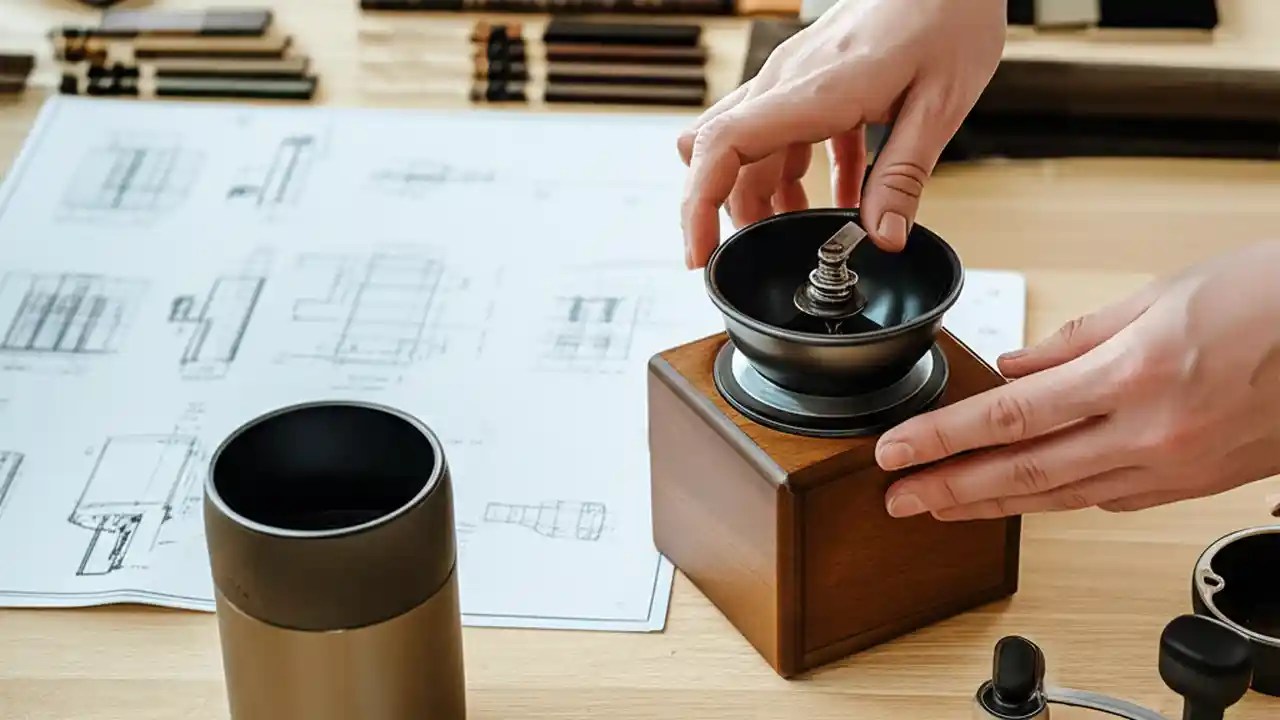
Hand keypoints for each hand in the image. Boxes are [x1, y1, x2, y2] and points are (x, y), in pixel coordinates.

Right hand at [676, 0, 1006, 268]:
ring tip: (806, 232)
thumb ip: (903, 177)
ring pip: (750, 150)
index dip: (699, 205)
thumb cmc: (947, 14)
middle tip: (758, 256)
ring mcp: (794, 79)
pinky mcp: (811, 79)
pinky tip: (840, 199)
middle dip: (732, 213)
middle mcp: (788, 82)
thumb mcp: (940, 105)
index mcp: (813, 91)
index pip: (723, 146)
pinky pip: (783, 136)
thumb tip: (882, 237)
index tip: (700, 253)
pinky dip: (799, 176)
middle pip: (724, 156)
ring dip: (767, 197)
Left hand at [877, 240, 1279, 519]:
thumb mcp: (1162, 295)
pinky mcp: (1195, 484)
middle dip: (950, 488)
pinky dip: (1060, 500)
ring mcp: (1176, 467)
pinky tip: (1025, 500)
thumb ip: (1077, 336)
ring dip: (994, 505)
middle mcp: (1152, 433)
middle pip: (1025, 471)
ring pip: (1063, 497)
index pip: (1010, 417)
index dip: (943, 438)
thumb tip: (1013, 363)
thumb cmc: (1271, 298)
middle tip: (897, 498)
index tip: (896, 451)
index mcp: (1135, 375)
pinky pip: (1112, 500)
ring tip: (943, 507)